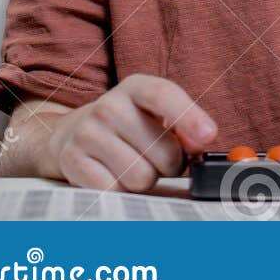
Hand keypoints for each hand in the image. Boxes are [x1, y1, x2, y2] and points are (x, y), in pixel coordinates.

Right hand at [44, 74, 216, 190]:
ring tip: (133, 166)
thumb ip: (182, 127)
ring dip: (145, 181)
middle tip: (158, 160)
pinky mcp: (72, 161)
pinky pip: (114, 191)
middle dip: (170, 165)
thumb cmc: (127, 128)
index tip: (209, 136)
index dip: (189, 115)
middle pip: (163, 152)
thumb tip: (202, 143)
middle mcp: (109, 106)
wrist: (71, 135)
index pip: (163, 94)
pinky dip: (120, 192)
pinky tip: (112, 176)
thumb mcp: (152, 115)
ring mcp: (87, 133)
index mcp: (135, 87)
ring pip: (140, 177)